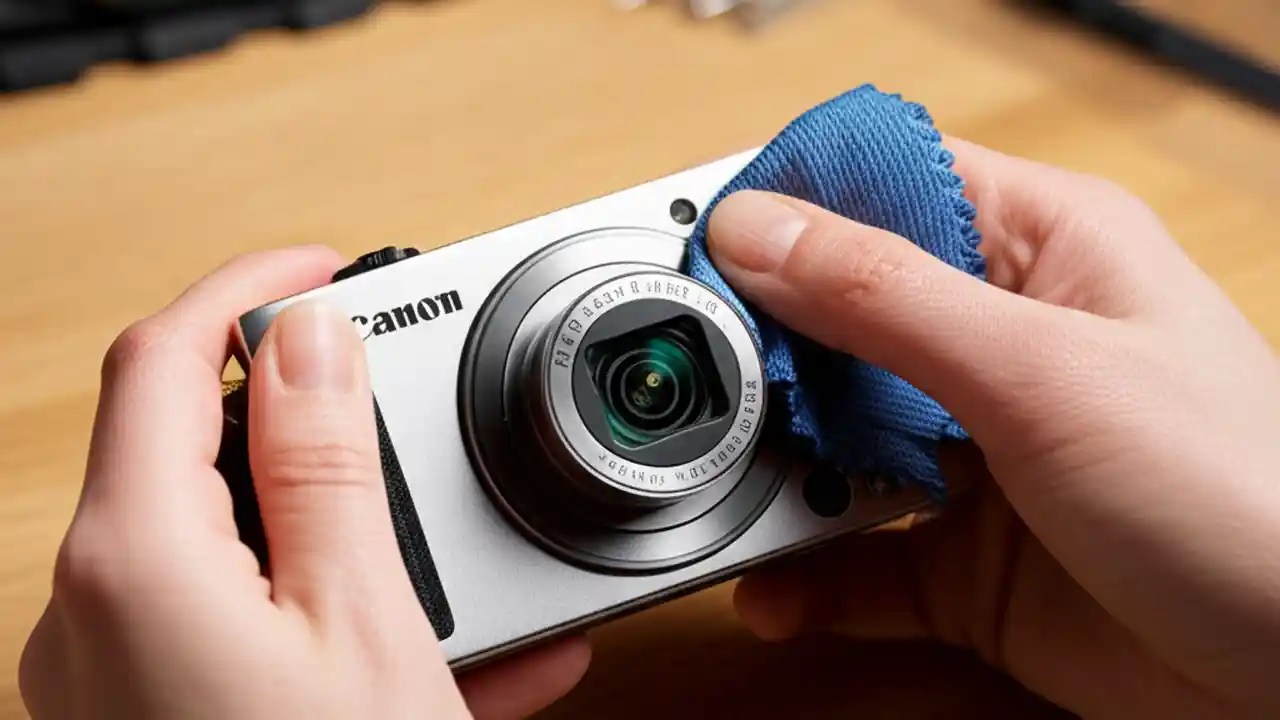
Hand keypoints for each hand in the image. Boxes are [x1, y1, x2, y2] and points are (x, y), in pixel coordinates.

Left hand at [19, 247, 589, 718]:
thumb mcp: (360, 625)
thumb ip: (322, 464)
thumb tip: (308, 338)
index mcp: (133, 561)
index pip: (165, 356)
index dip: (246, 290)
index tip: (322, 267)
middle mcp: (93, 611)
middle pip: (190, 446)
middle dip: (307, 416)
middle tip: (396, 404)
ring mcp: (117, 672)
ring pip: (231, 543)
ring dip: (340, 529)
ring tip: (448, 560)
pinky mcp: (151, 716)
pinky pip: (240, 624)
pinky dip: (328, 609)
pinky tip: (436, 650)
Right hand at [706, 140, 1279, 718]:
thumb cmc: (1240, 495)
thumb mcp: (1041, 372)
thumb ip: (885, 299)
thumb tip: (758, 231)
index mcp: (1041, 252)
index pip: (888, 189)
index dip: (791, 208)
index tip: (699, 245)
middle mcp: (1001, 345)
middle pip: (841, 321)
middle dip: (766, 356)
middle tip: (698, 383)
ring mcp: (978, 454)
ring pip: (836, 441)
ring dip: (777, 471)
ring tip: (727, 495)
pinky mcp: (964, 556)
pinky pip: (856, 555)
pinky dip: (807, 574)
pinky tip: (772, 590)